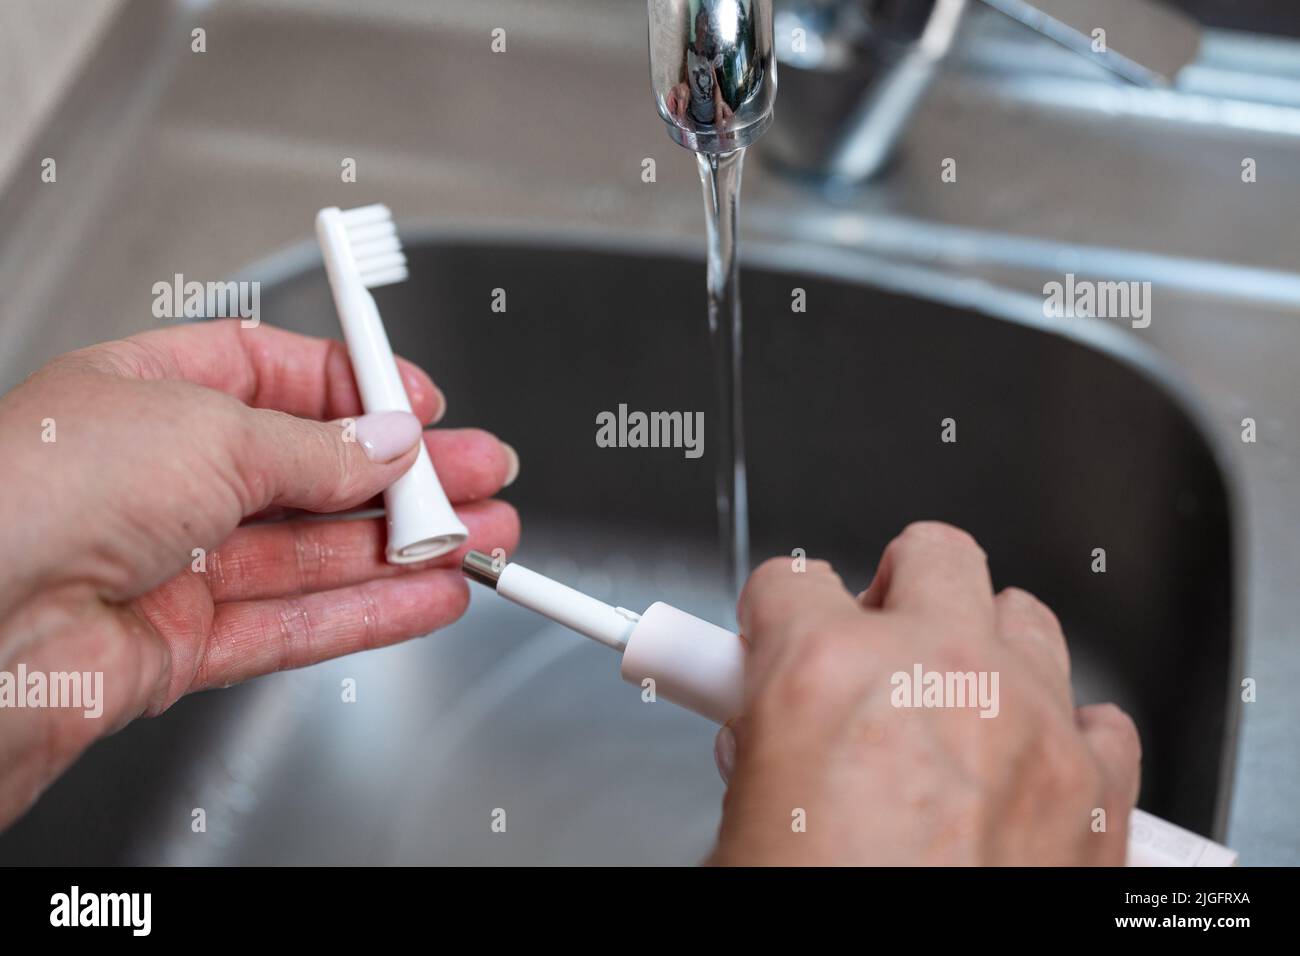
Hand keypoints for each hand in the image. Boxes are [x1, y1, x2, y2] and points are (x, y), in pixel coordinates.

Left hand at [0, 320, 518, 826]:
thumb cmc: (35, 494)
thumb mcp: (209, 432)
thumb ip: (315, 448)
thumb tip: (386, 444)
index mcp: (149, 393)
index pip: (275, 375)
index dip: (356, 388)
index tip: (421, 403)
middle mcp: (160, 477)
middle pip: (312, 471)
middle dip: (405, 476)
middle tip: (479, 475)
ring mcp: (173, 564)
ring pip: (315, 553)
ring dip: (406, 549)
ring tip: (481, 540)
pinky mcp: (183, 644)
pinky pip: (297, 624)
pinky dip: (371, 613)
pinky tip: (430, 598)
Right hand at [711, 522, 1140, 864]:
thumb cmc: (822, 912)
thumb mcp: (743, 826)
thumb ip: (764, 748)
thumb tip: (772, 733)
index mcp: (823, 677)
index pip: (790, 580)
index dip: (775, 616)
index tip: (774, 640)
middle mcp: (935, 676)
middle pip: (929, 554)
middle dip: (892, 590)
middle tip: (870, 644)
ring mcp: (1029, 722)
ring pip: (1022, 614)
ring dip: (981, 644)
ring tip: (948, 703)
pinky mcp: (1096, 786)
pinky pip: (1098, 714)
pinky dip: (1063, 729)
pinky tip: (1026, 770)